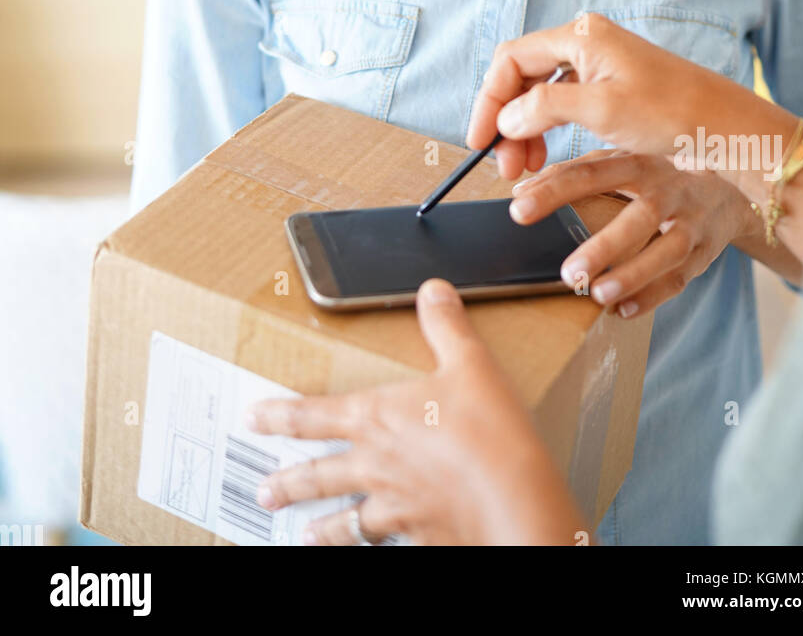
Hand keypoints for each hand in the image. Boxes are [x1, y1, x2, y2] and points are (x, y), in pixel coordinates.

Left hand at [246, 279, 586, 546]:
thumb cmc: (488, 433)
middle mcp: (376, 465)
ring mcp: (395, 505)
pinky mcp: (420, 534)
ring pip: (345, 521)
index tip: (252, 419)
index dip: (279, 416)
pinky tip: (377, 549)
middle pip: (318, 475)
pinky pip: (386, 544)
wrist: (512, 500)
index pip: (313, 415)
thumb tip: (432, 291)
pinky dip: (374, 548)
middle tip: (264, 490)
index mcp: (377, 418)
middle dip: (288, 482)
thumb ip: (446, 326)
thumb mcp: (470, 363)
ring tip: (305, 536)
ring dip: (323, 529)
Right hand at [467, 12, 767, 183]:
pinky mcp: (612, 85)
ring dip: (525, 128)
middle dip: (506, 119)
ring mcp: (600, 62)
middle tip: (504, 164)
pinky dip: (547, 128)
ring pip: (541, 91)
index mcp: (581, 35)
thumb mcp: (602, 111)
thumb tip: (507, 117)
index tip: (481, 141)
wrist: (728, 128)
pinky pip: (563, 101)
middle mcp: (587, 41)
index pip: (511, 60)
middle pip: (523, 75)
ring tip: (525, 167)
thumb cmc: (674, 113)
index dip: (489, 101)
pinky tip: (547, 154)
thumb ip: (545, 107)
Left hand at [510, 151, 752, 316]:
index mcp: (637, 162)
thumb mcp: (620, 160)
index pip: (591, 173)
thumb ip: (572, 172)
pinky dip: (652, 296)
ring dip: (632, 275)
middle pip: (638, 217)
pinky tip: (622, 310)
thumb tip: (520, 191)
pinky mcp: (705, 251)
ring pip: (667, 251)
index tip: (518, 209)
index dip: (554, 190)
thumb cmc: (658, 173)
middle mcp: (668, 189)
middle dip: (603, 246)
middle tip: (568, 273)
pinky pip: (680, 278)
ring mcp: (691, 221)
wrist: (730, 185)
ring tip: (598, 295)